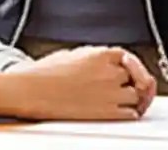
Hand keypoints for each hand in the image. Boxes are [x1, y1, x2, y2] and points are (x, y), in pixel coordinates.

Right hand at [0, 46, 154, 120]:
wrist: (31, 90)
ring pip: (136, 96)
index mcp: (102, 54)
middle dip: (130, 82)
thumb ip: (97, 57)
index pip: (130, 59)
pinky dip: (128, 113)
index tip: (127, 73)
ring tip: (117, 101)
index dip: (129, 67)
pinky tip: (118, 112)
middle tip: (123, 88)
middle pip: (135, 77)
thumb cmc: (46, 72)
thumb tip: (108, 63)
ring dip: (130, 98)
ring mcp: (110, 93)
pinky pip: (131, 113)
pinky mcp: (106, 112)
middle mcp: (110, 72)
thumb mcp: (75, 53)